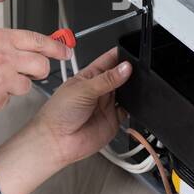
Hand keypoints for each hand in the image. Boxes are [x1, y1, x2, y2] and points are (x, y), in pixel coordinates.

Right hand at [0, 27, 69, 122]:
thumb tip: (16, 45)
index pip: (37, 40)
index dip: (55, 46)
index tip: (65, 51)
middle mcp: (4, 58)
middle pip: (41, 65)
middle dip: (40, 70)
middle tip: (32, 72)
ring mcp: (1, 81)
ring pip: (26, 86)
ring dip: (15, 86)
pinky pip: (7, 100)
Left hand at [27, 46, 131, 167]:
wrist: (56, 141)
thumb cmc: (58, 113)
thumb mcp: (83, 90)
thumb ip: (106, 80)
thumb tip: (125, 68)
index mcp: (88, 77)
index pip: (108, 61)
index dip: (119, 55)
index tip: (131, 52)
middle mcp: (98, 90)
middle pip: (119, 75)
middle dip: (129, 71)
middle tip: (136, 69)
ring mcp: (106, 104)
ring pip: (126, 92)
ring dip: (132, 88)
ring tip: (136, 85)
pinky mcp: (113, 119)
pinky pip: (128, 110)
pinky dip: (134, 106)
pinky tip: (134, 102)